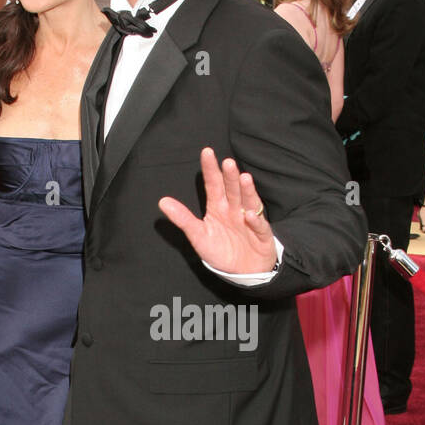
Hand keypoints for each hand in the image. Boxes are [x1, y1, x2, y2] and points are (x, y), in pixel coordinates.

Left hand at [159, 148, 276, 274]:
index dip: (210, 169)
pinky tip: (249, 215)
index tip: (207, 152)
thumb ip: (183, 219)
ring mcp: (249, 220)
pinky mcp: (262, 234)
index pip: (213, 185)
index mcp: (218, 208)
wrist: (244, 272)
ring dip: (246, 191)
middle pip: (232, 190)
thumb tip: (162, 201)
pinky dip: (255, 220)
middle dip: (230, 176)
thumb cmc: (220, 252)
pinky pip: (259, 226)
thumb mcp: (198, 236)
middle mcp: (234, 210)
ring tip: (244, 178)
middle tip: (227, 163)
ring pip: (248, 202)